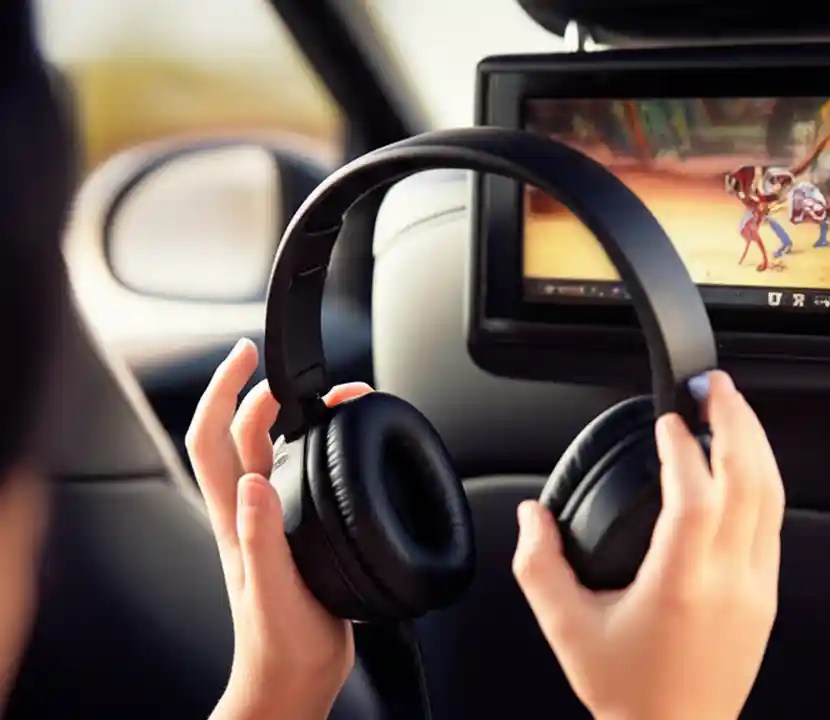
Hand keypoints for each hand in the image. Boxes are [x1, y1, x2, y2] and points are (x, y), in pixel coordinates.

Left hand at [187, 339, 370, 719]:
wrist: (293, 677)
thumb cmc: (281, 643)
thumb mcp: (272, 589)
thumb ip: (260, 537)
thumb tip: (252, 482)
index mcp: (235, 518)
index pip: (213, 437)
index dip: (223, 389)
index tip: (247, 355)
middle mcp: (246, 512)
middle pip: (241, 433)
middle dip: (264, 391)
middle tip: (301, 371)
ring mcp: (268, 522)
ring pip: (269, 451)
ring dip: (292, 417)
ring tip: (330, 399)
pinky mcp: (293, 535)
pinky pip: (296, 476)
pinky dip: (315, 449)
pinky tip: (339, 451)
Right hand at [513, 371, 783, 719]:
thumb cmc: (629, 694)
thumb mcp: (567, 630)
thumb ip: (539, 567)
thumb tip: (531, 516)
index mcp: (682, 585)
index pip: (696, 495)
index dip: (684, 447)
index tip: (668, 419)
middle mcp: (729, 582)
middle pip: (750, 481)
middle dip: (736, 422)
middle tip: (716, 385)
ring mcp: (756, 589)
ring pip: (772, 498)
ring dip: (756, 445)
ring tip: (734, 411)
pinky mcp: (766, 598)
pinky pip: (773, 523)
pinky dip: (761, 481)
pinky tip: (744, 465)